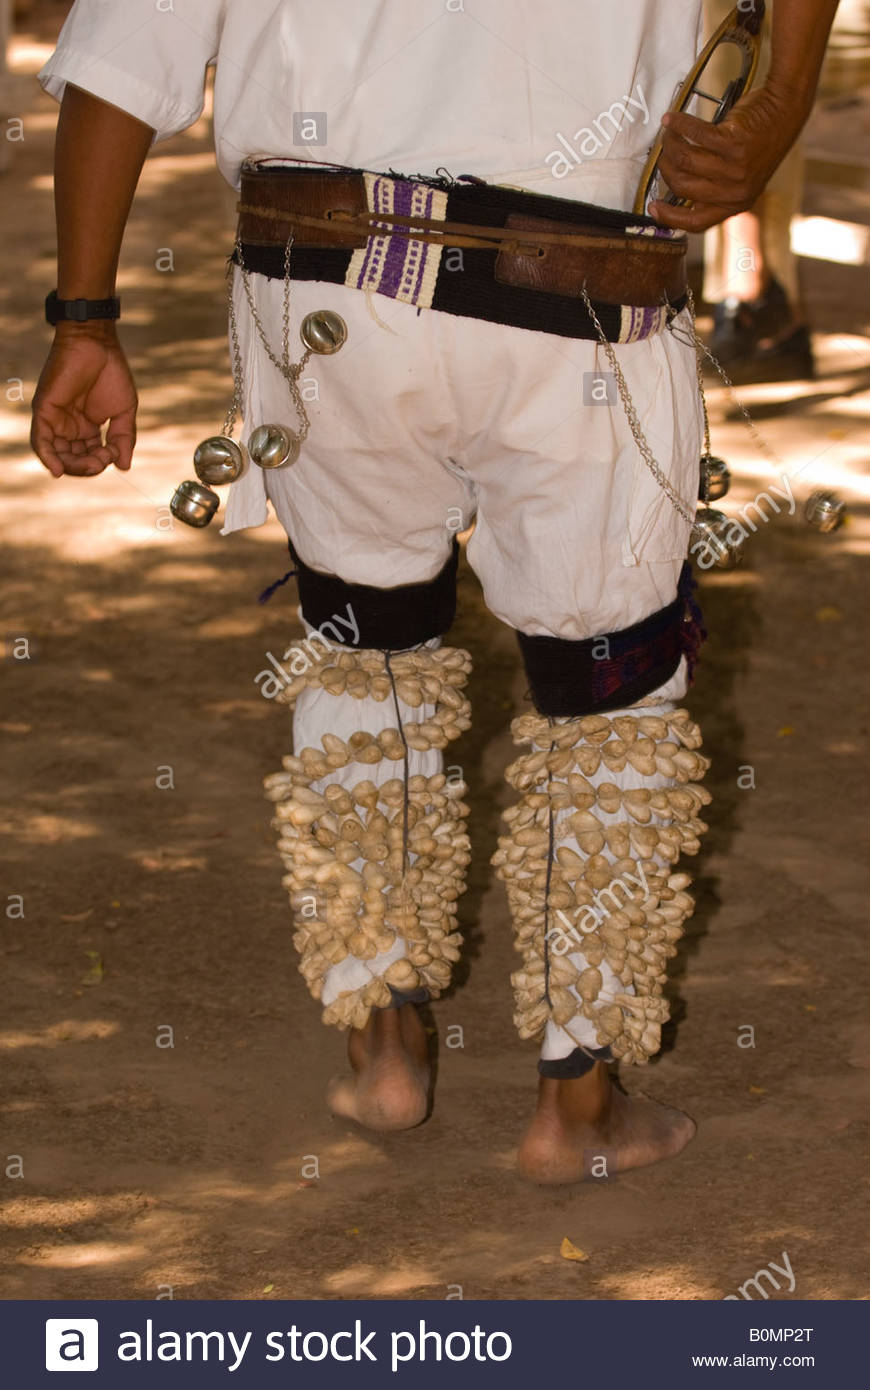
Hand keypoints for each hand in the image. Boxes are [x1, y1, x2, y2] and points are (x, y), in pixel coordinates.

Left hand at [30, 322, 137, 477]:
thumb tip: (124, 467)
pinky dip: (47, 458)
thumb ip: (124, 439)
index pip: (90, 457)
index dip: (102, 462)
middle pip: (72, 459)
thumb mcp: (124, 412)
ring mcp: (55, 419)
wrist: (96, 343)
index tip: (116, 454)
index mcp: (87, 428)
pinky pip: (41, 441)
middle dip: (88, 467)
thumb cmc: (111, 372)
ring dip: (72, 466)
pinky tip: (58, 470)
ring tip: (90, 465)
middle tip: (103, 461)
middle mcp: (68, 426)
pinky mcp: (44, 410)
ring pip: (56, 455)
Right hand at [648, 85, 806, 232]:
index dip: (670, 217)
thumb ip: (715, 186)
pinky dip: (679, 125)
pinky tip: (672, 119)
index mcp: (737, 204)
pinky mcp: (734, 144)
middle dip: (666, 168)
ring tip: (668, 133)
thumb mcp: (740, 175)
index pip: (697, 222)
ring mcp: (736, 168)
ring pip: (686, 161)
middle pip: (683, 187)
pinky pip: (694, 136)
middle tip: (663, 152)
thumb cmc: (759, 139)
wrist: (784, 109)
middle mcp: (737, 191)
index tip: (653, 207)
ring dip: (671, 144)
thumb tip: (677, 184)